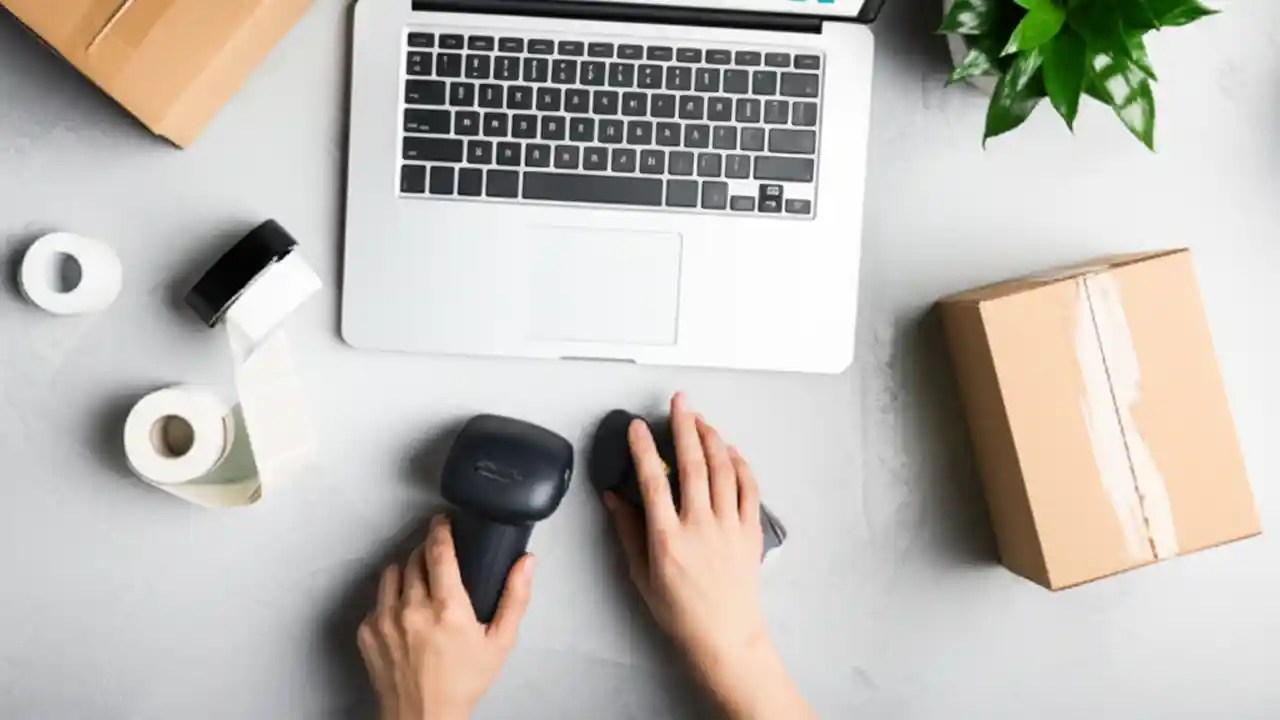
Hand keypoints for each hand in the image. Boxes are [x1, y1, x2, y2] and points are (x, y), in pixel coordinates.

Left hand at [357, 515, 533, 719]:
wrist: (422, 717)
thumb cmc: (463, 682)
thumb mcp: (500, 643)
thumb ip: (515, 598)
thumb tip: (527, 562)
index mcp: (447, 609)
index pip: (439, 551)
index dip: (440, 529)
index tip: (441, 521)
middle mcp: (412, 609)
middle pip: (414, 558)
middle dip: (427, 553)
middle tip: (438, 560)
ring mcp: (385, 620)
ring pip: (392, 573)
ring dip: (406, 571)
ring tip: (420, 585)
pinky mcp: (367, 631)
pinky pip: (377, 599)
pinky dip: (390, 599)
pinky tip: (405, 613)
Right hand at [605, 393, 814, 719]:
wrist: (724, 636)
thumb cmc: (680, 611)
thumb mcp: (641, 575)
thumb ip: (627, 532)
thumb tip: (614, 497)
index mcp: (667, 538)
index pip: (653, 481)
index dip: (644, 449)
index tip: (637, 427)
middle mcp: (699, 527)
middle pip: (693, 464)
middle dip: (684, 426)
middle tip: (678, 402)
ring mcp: (728, 527)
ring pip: (722, 470)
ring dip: (712, 438)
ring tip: (701, 419)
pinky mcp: (750, 531)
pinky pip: (748, 488)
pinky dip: (740, 464)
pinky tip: (730, 451)